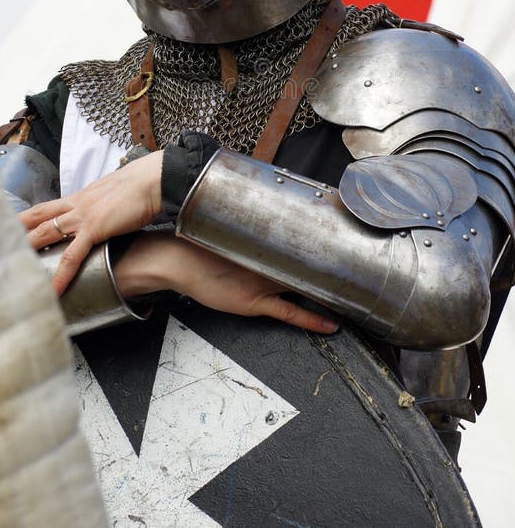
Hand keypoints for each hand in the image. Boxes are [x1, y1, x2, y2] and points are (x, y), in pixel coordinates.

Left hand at [19, 150, 162, 294]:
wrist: (152, 180)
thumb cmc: (137, 186)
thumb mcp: (110, 194)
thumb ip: (98, 205)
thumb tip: (98, 213)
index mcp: (78, 197)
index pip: (43, 208)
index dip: (23, 219)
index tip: (7, 229)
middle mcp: (74, 205)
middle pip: (36, 219)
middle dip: (15, 233)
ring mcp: (82, 217)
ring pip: (45, 234)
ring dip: (27, 251)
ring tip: (12, 269)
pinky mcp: (95, 229)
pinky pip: (73, 256)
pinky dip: (61, 274)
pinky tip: (53, 289)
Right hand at [115, 233, 338, 333]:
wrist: (177, 259)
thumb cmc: (199, 244)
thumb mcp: (229, 228)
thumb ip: (252, 226)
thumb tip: (266, 214)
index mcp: (263, 240)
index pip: (304, 238)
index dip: (328, 241)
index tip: (349, 238)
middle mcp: (267, 260)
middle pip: (309, 262)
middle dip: (334, 264)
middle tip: (361, 266)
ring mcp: (263, 282)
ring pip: (304, 285)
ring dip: (326, 289)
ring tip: (352, 292)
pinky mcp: (256, 302)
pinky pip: (290, 312)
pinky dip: (312, 319)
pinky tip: (330, 324)